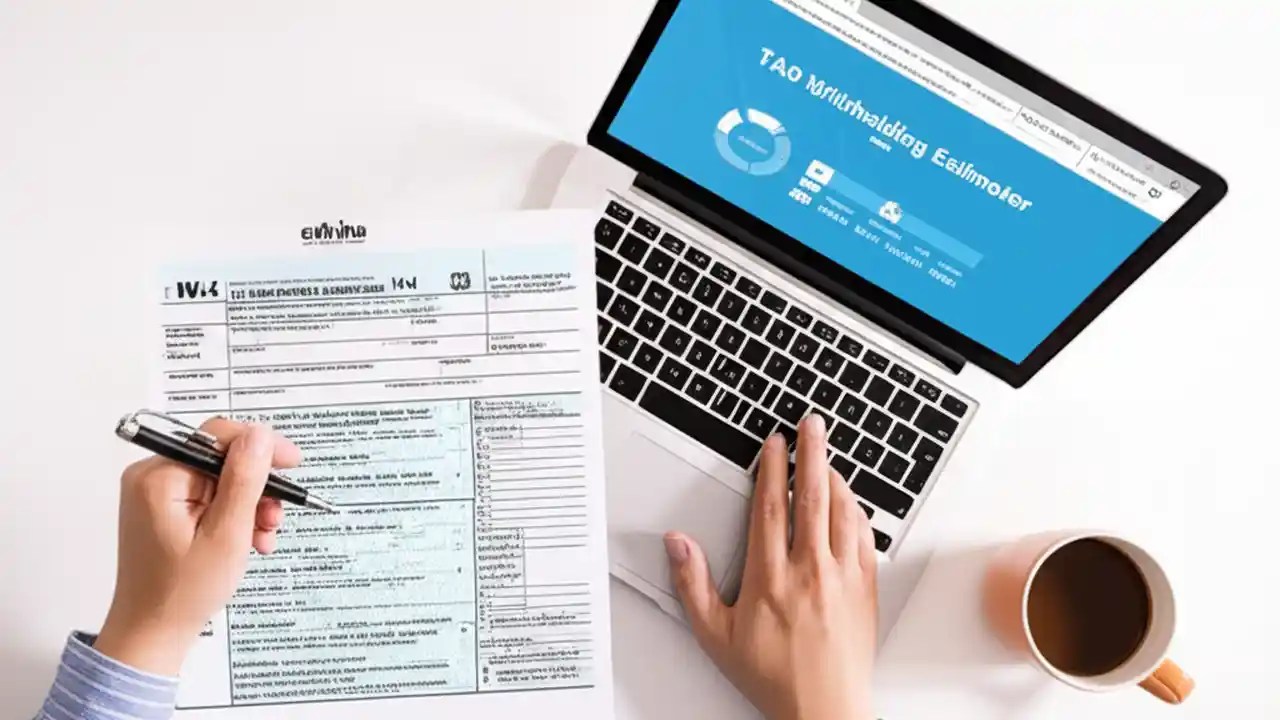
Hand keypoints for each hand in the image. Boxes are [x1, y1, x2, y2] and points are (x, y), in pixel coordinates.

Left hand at [94, 420, 300, 674]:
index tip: (291, 463)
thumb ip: (244, 479)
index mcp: (159, 478)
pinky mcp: (163, 508)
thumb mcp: (226, 534)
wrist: (152, 632)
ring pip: (219, 479)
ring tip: (262, 535)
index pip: (217, 437)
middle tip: (275, 516)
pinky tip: (248, 538)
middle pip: (220, 459)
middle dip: (256, 487)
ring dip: (249, 504)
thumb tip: (260, 434)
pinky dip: (233, 514)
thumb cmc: (183, 592)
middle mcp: (151, 478)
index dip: (260, 447)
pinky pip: (208, 496)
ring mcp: (155, 493)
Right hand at [665, 415, 877, 719]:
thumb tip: (677, 544)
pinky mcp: (866, 590)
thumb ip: (692, 585)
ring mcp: (842, 579)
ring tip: (828, 455)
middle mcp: (809, 571)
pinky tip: (851, 502)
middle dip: (811, 455)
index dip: (771, 469)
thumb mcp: (715, 634)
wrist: (823, 710)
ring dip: (836, 478)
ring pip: (841, 513)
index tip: (772, 444)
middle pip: (811, 498)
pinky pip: (864, 539)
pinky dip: (857, 512)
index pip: (770, 508)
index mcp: (770, 578)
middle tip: (811, 425)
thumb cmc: (771, 677)